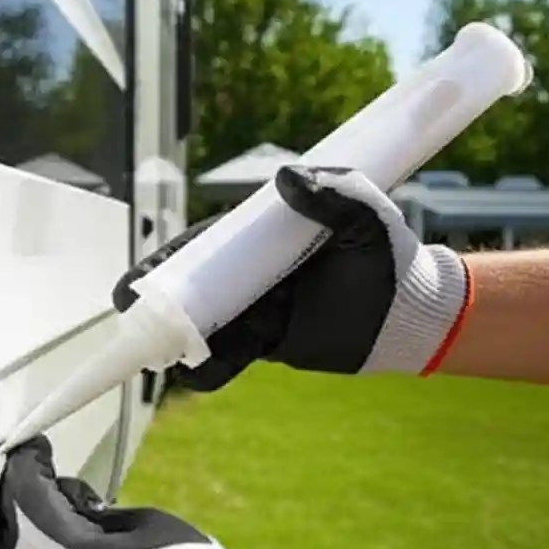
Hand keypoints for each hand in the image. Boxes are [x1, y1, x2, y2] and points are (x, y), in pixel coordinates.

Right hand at [113, 165, 470, 390]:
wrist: (411, 311)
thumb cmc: (386, 254)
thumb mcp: (364, 215)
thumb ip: (332, 193)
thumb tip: (286, 177)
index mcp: (257, 240)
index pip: (199, 248)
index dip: (163, 263)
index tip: (139, 279)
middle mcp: (247, 274)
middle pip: (185, 290)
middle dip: (154, 305)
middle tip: (136, 316)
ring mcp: (253, 311)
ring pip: (199, 329)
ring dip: (177, 342)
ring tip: (164, 351)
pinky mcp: (266, 343)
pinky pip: (227, 359)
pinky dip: (208, 369)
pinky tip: (196, 370)